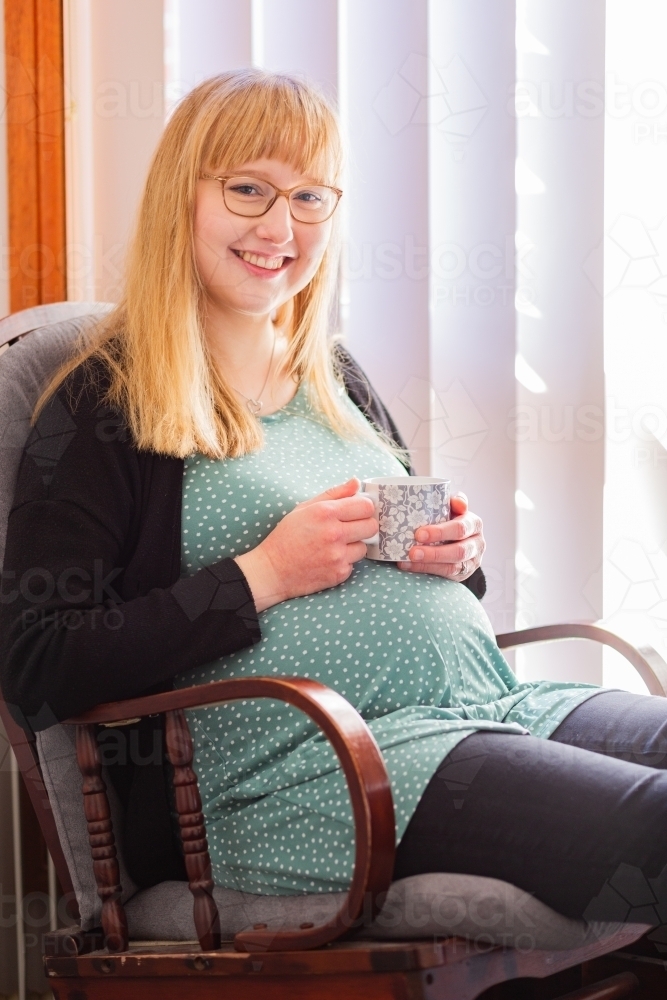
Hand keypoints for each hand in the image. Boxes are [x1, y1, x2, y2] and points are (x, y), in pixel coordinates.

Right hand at [234, 478, 376, 611]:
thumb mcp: (305, 508)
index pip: (366, 506)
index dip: (364, 508)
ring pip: (364, 547)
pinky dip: (344, 561)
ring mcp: (338, 555)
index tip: (357, 511)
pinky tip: (328, 559)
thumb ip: (334, 493)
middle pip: (372, 526)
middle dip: (364, 525)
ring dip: (354, 545)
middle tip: (350, 528)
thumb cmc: (287, 536)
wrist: (273, 570)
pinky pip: (354, 563)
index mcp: (325, 513)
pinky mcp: (339, 573)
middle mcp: (334, 533)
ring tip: (335, 546)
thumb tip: (357, 482)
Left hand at [397, 492, 484, 581]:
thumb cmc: (448, 517)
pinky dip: (427, 571)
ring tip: (408, 561)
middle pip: (458, 551)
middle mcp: (477, 543)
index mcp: (474, 524)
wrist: (455, 537)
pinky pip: (446, 575)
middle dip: (434, 553)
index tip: (419, 534)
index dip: (441, 532)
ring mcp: (472, 562)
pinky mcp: (463, 574)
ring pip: (453, 567)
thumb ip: (453, 501)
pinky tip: (410, 566)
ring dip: (429, 564)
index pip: (461, 528)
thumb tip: (458, 503)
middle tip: (412, 552)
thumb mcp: (451, 507)